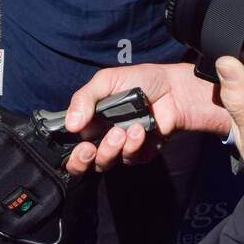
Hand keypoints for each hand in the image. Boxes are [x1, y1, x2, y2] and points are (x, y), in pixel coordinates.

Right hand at [64, 62, 229, 174]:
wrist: (174, 88)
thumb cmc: (140, 80)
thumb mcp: (106, 81)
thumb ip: (84, 99)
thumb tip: (70, 125)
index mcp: (90, 120)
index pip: (71, 143)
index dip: (69, 151)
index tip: (77, 144)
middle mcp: (102, 137)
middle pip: (82, 163)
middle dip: (81, 161)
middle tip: (88, 149)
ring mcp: (121, 147)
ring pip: (105, 163)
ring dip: (110, 149)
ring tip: (121, 131)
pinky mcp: (140, 153)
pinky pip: (130, 160)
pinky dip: (133, 146)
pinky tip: (140, 129)